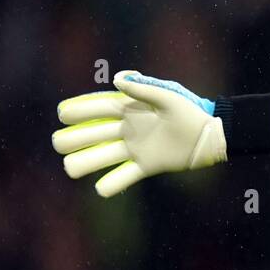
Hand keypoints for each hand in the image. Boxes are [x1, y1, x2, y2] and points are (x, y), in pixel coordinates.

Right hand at [52, 70, 226, 196]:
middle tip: (56, 143)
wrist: (213, 134)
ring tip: (68, 168)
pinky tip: (100, 190)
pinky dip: (113, 183)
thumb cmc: (191, 110)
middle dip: (76, 138)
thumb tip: (116, 79)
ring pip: (105, 155)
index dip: (80, 109)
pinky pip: (126, 175)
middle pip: (96, 133)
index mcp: (132, 108)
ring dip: (87, 162)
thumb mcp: (168, 95)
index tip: (61, 113)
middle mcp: (130, 129)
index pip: (100, 108)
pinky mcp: (147, 165)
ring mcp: (136, 148)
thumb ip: (143, 88)